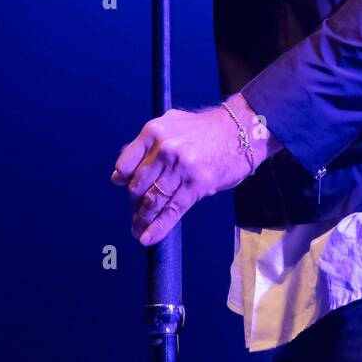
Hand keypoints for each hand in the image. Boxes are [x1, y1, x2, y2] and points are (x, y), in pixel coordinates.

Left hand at [111, 93, 278, 245]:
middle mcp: (164, 148)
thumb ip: (146, 145)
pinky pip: (172, 210)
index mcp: (154, 131)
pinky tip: (149, 237)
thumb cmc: (207, 129)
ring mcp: (180, 167)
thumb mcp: (173, 124)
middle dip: (134, 205)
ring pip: (153, 200)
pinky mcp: (196, 185)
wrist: (242, 130)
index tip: (125, 191)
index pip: (126, 164)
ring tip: (138, 230)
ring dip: (143, 220)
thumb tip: (119, 174)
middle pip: (138, 186)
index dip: (124, 181)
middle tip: (135, 217)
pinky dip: (158, 227)